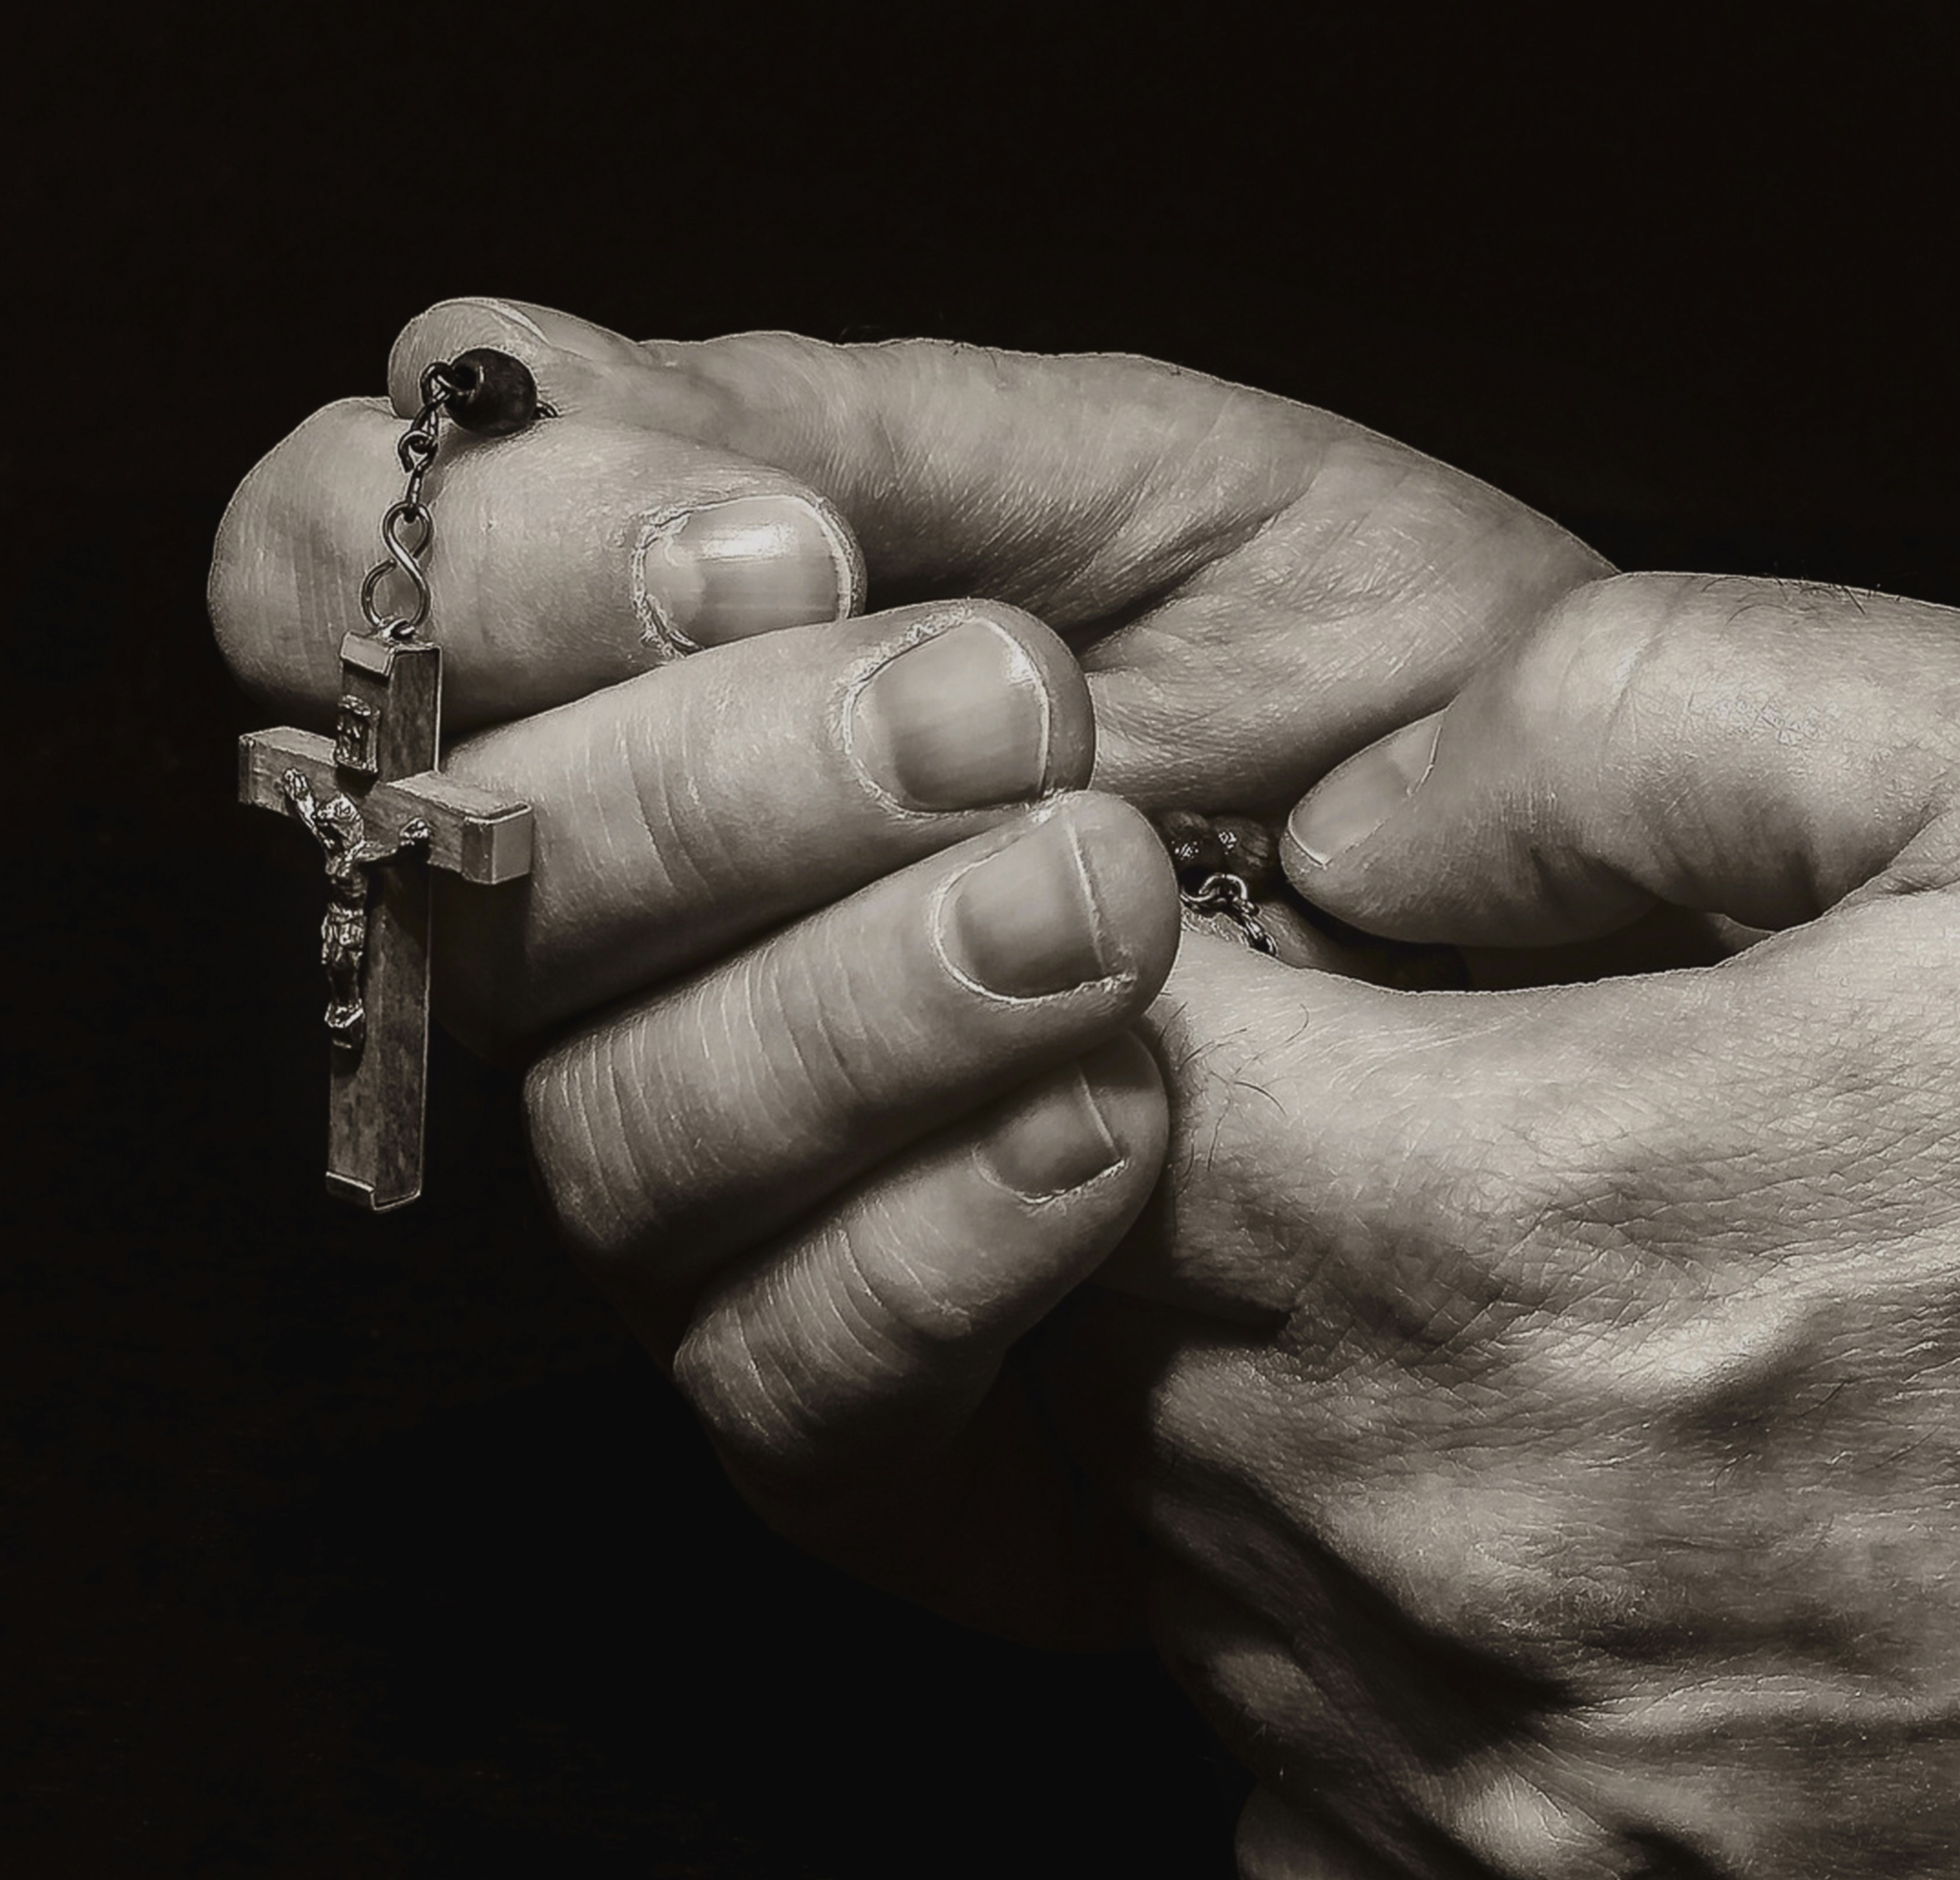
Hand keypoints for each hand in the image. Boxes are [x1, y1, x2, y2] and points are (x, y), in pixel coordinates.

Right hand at [207, 300, 1601, 1638]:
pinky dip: (936, 1248)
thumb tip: (518, 374)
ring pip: (618, 1140)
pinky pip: (782, 1379)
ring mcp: (731, 1204)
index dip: (505, 572)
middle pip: (478, 886)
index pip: (346, 604)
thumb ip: (858, 432)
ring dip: (855, 1007)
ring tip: (1114, 910)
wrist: (1614, 969)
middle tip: (1009, 717)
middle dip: (732, 785)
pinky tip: (1117, 1131)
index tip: (780, 548)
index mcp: (659, 691)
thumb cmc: (1395, 714)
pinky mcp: (865, 1425)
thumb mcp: (1179, 503)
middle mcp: (637, 959)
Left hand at [1035, 574, 1959, 1879]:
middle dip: (1200, 1214)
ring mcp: (1501, 1808)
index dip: (1122, 994)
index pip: (1064, 1086)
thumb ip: (1605, 714)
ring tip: (1536, 1351)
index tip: (1268, 968)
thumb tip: (1341, 833)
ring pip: (1187, 1583)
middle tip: (1415, 1137)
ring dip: (1285, 1445)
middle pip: (1102, 1348)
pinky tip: (1568, 1577)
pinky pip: (1298, 1814)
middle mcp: (1440, 1561)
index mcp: (1495, 1236)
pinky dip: (1366, 1688)